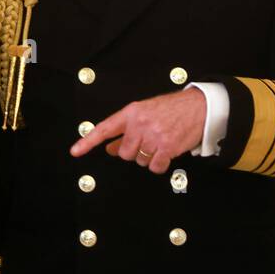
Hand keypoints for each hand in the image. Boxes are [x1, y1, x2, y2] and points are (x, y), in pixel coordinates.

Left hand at [69, 88, 204, 173]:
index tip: (75, 151)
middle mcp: (140, 124)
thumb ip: (125, 130)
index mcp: (131, 113)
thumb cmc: (170, 109)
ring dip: (147, 157)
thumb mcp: (144, 113)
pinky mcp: (168, 148)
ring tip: (159, 143)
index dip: (88, 141)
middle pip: (123, 152)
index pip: (104, 129)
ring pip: (139, 160)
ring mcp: (154, 136)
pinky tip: (165, 154)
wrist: (199, 106)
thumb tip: (109, 148)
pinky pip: (154, 167)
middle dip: (132, 152)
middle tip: (145, 143)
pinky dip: (159, 165)